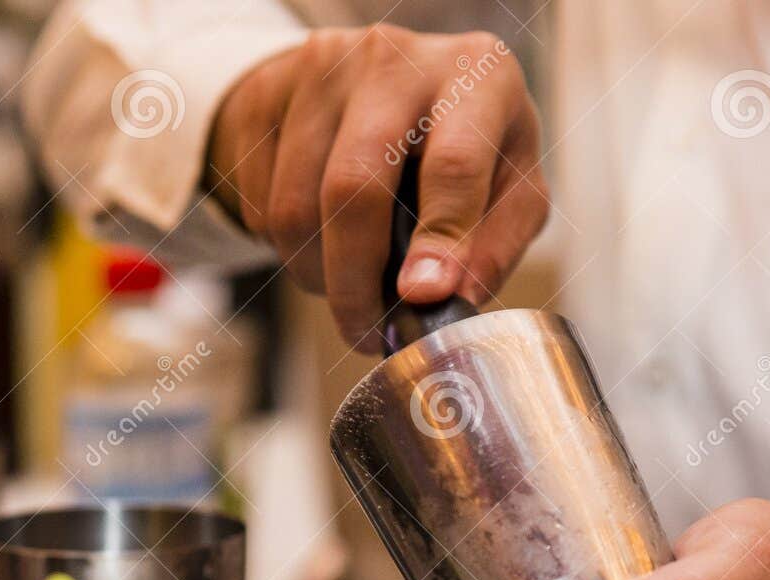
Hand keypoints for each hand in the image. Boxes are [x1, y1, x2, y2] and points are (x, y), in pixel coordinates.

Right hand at [205, 24, 548, 345]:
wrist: (384, 82)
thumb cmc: (465, 143)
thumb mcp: (509, 185)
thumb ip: (496, 243)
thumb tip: (453, 299)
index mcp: (477, 76)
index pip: (454, 165)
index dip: (439, 242)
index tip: (421, 297)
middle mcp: (397, 59)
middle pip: (353, 187)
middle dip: (354, 282)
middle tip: (365, 331)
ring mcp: (323, 70)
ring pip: (295, 208)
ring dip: (316, 274)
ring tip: (347, 284)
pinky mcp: (269, 94)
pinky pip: (260, 203)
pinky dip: (285, 246)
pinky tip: (319, 238)